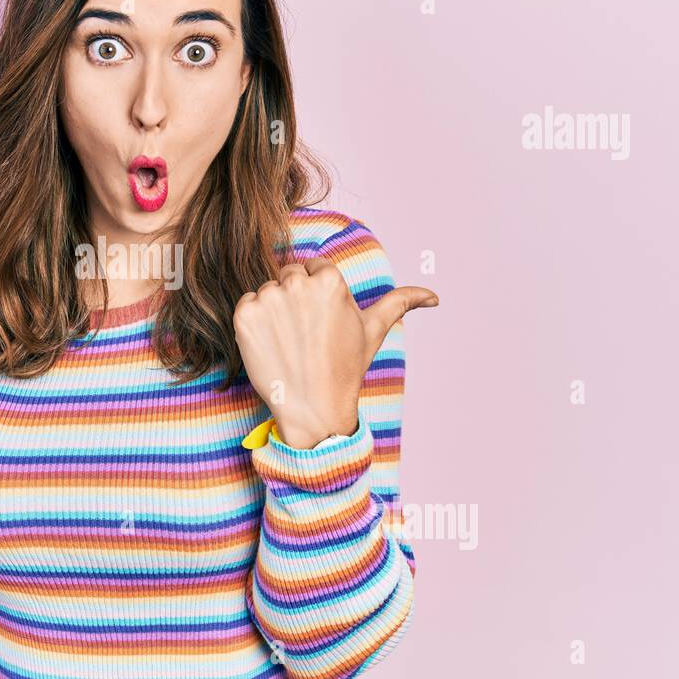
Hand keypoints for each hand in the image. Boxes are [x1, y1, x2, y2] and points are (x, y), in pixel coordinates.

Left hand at [233, 257, 438, 448]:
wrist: (313, 409)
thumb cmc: (345, 369)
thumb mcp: (374, 331)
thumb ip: (400, 302)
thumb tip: (434, 297)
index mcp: (330, 279)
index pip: (315, 268)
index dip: (317, 296)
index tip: (321, 322)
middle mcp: (297, 283)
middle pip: (289, 275)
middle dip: (296, 300)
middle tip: (305, 335)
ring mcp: (268, 298)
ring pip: (268, 290)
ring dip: (274, 311)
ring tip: (290, 343)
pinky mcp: (244, 315)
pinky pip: (246, 305)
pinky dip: (254, 323)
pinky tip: (271, 345)